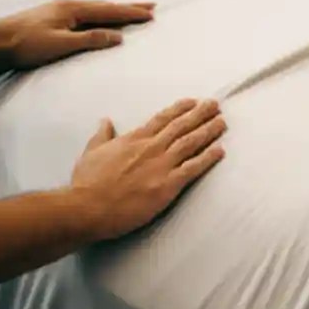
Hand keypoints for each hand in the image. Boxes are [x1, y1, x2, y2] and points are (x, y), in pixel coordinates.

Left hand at [0, 0, 155, 68]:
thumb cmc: (25, 45)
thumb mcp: (61, 45)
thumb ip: (91, 40)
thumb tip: (117, 37)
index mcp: (73, 10)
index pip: (110, 11)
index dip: (132, 14)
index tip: (152, 14)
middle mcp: (68, 5)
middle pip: (105, 6)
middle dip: (129, 7)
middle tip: (151, 6)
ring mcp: (59, 10)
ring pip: (95, 8)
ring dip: (115, 9)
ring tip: (130, 10)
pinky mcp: (52, 17)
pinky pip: (84, 13)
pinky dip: (100, 14)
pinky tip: (99, 17)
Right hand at [71, 98, 226, 239]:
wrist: (88, 206)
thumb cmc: (87, 182)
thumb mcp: (91, 151)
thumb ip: (102, 135)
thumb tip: (105, 121)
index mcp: (134, 139)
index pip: (162, 119)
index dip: (180, 109)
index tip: (193, 101)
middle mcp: (151, 148)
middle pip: (181, 126)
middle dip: (200, 114)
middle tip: (215, 105)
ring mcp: (161, 166)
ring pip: (190, 143)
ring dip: (208, 131)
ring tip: (222, 122)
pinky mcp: (167, 185)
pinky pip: (193, 168)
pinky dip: (208, 158)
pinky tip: (220, 150)